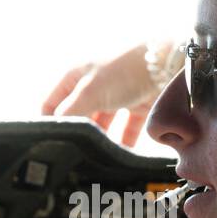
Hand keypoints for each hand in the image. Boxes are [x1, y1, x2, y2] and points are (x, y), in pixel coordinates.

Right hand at [41, 43, 169, 147]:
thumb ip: (69, 113)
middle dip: (80, 132)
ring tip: (102, 154)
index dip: (49, 122)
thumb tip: (55, 131)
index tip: (52, 143)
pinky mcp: (137, 104)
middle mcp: (94, 85)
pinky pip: (127, 128)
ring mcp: (116, 94)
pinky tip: (123, 152)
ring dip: (103, 139)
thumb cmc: (123, 69)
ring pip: (103, 124)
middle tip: (79, 153)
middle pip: (79, 115)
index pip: (52, 103)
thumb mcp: (89, 92)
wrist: (167, 63)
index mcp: (75, 76)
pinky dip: (125, 140)